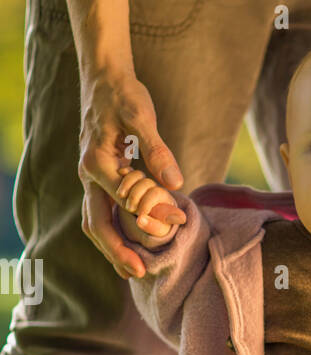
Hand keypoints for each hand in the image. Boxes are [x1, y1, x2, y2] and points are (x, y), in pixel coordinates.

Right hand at [78, 71, 185, 278]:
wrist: (105, 80)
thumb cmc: (124, 95)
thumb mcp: (142, 117)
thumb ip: (157, 150)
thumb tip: (175, 182)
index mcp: (97, 162)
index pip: (123, 199)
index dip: (150, 214)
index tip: (177, 222)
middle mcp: (88, 174)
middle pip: (96, 222)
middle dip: (116, 251)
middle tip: (139, 274)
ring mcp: (91, 179)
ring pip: (95, 222)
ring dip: (112, 249)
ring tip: (134, 273)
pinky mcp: (99, 180)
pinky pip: (101, 214)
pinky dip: (113, 234)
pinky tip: (130, 250)